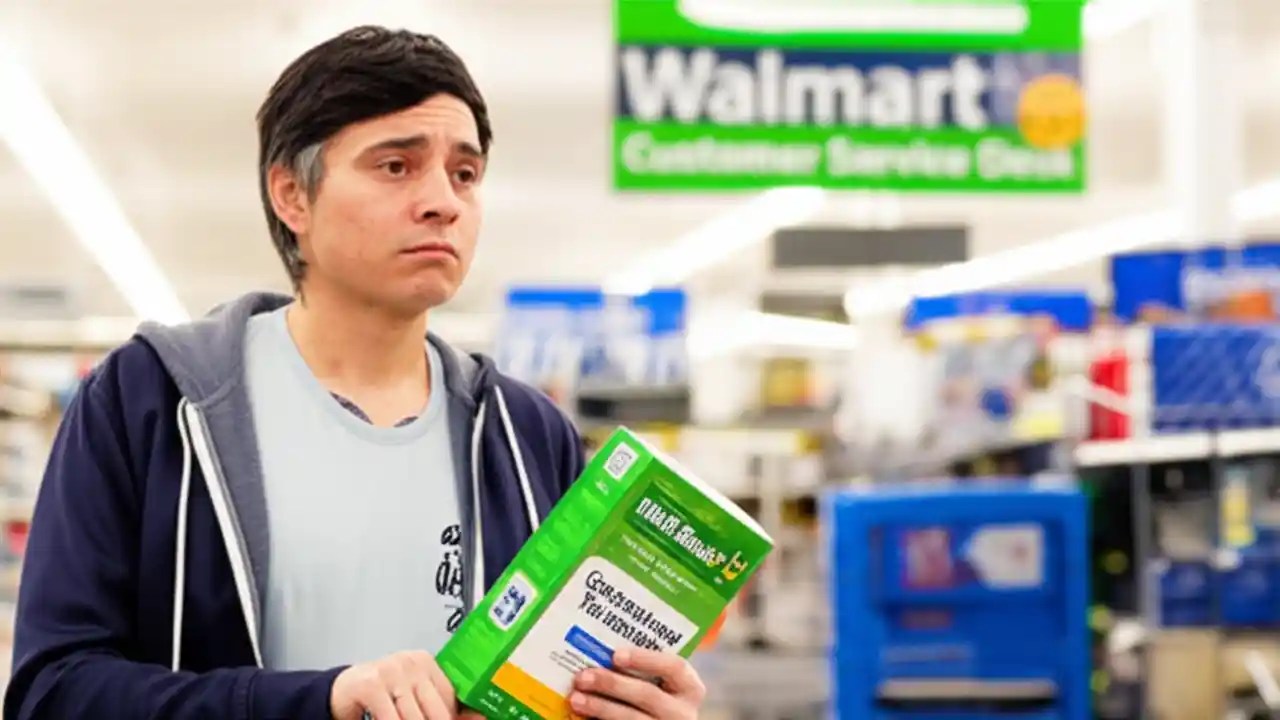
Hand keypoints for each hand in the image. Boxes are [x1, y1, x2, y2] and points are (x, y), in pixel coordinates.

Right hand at [330, 650, 457, 719]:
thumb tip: (476, 719)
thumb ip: (437, 704)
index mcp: (425, 662)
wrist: (342, 689)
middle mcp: (410, 663)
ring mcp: (391, 672)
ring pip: (415, 718)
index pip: (450, 696)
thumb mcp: (411, 694)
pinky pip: (392, 719)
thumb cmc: (381, 693)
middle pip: (436, 710)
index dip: (454, 718)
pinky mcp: (372, 685)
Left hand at [570, 648, 704, 718]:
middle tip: (583, 677)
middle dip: (612, 684)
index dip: (645, 659)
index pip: (674, 667)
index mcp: (690, 688)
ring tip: (576, 698)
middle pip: (647, 695)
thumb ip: (642, 669)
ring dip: (600, 707)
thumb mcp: (660, 683)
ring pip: (631, 719)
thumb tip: (602, 650)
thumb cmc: (657, 695)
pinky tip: (581, 716)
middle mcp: (683, 713)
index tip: (616, 654)